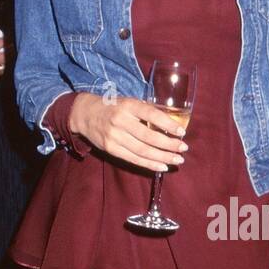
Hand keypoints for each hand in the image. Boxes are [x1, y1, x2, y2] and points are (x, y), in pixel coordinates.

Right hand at [70, 92, 188, 172]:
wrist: (85, 114)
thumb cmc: (113, 107)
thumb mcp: (129, 102)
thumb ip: (146, 111)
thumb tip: (171, 124)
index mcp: (128, 106)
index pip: (151, 115)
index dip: (168, 124)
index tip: (182, 132)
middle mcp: (121, 121)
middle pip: (149, 137)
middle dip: (169, 144)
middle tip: (183, 148)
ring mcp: (114, 137)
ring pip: (143, 150)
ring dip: (163, 157)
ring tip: (177, 159)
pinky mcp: (111, 149)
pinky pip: (134, 159)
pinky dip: (150, 164)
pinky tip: (162, 166)